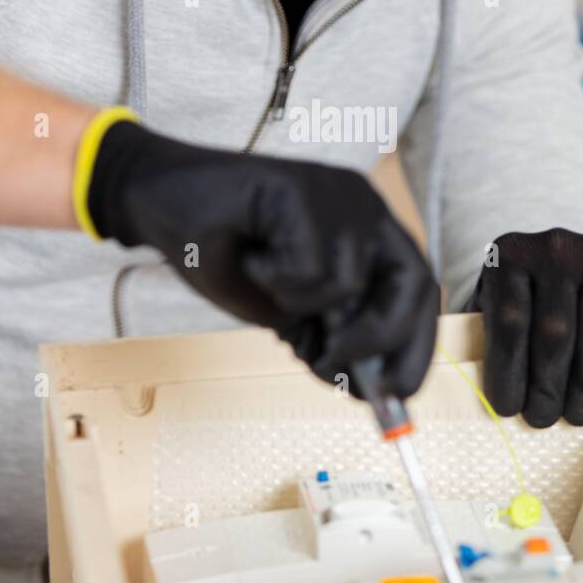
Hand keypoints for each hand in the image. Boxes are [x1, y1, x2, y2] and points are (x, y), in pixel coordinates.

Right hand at [86, 120, 439, 400]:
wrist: (163, 206)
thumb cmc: (226, 253)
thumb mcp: (289, 313)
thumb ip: (332, 342)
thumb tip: (372, 391)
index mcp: (372, 234)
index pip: (419, 291)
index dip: (417, 346)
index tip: (398, 395)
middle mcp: (367, 207)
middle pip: (411, 281)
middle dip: (378, 338)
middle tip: (334, 362)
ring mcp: (339, 193)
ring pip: (352, 281)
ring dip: (301, 304)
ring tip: (265, 279)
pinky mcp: (305, 186)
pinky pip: (309, 267)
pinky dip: (275, 279)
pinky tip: (252, 257)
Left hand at [464, 228, 582, 427]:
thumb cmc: (534, 294)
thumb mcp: (501, 299)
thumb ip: (492, 333)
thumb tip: (484, 396)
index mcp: (511, 254)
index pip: (508, 321)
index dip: (508, 372)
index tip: (506, 409)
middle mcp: (557, 245)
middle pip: (553, 332)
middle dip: (547, 388)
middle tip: (543, 419)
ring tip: (578, 412)